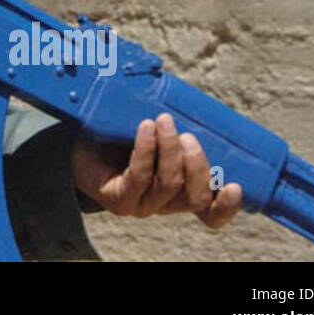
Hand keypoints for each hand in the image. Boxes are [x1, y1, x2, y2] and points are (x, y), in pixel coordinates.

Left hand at [72, 113, 242, 228]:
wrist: (77, 144)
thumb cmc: (120, 137)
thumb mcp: (154, 133)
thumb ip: (176, 127)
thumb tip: (194, 101)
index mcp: (180, 192)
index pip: (209, 212)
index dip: (226, 206)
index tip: (236, 186)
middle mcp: (164, 204)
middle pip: (194, 197)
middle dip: (197, 165)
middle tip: (188, 136)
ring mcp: (141, 205)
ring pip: (168, 185)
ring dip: (170, 151)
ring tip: (164, 122)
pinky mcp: (118, 199)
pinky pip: (139, 177)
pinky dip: (146, 150)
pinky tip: (146, 127)